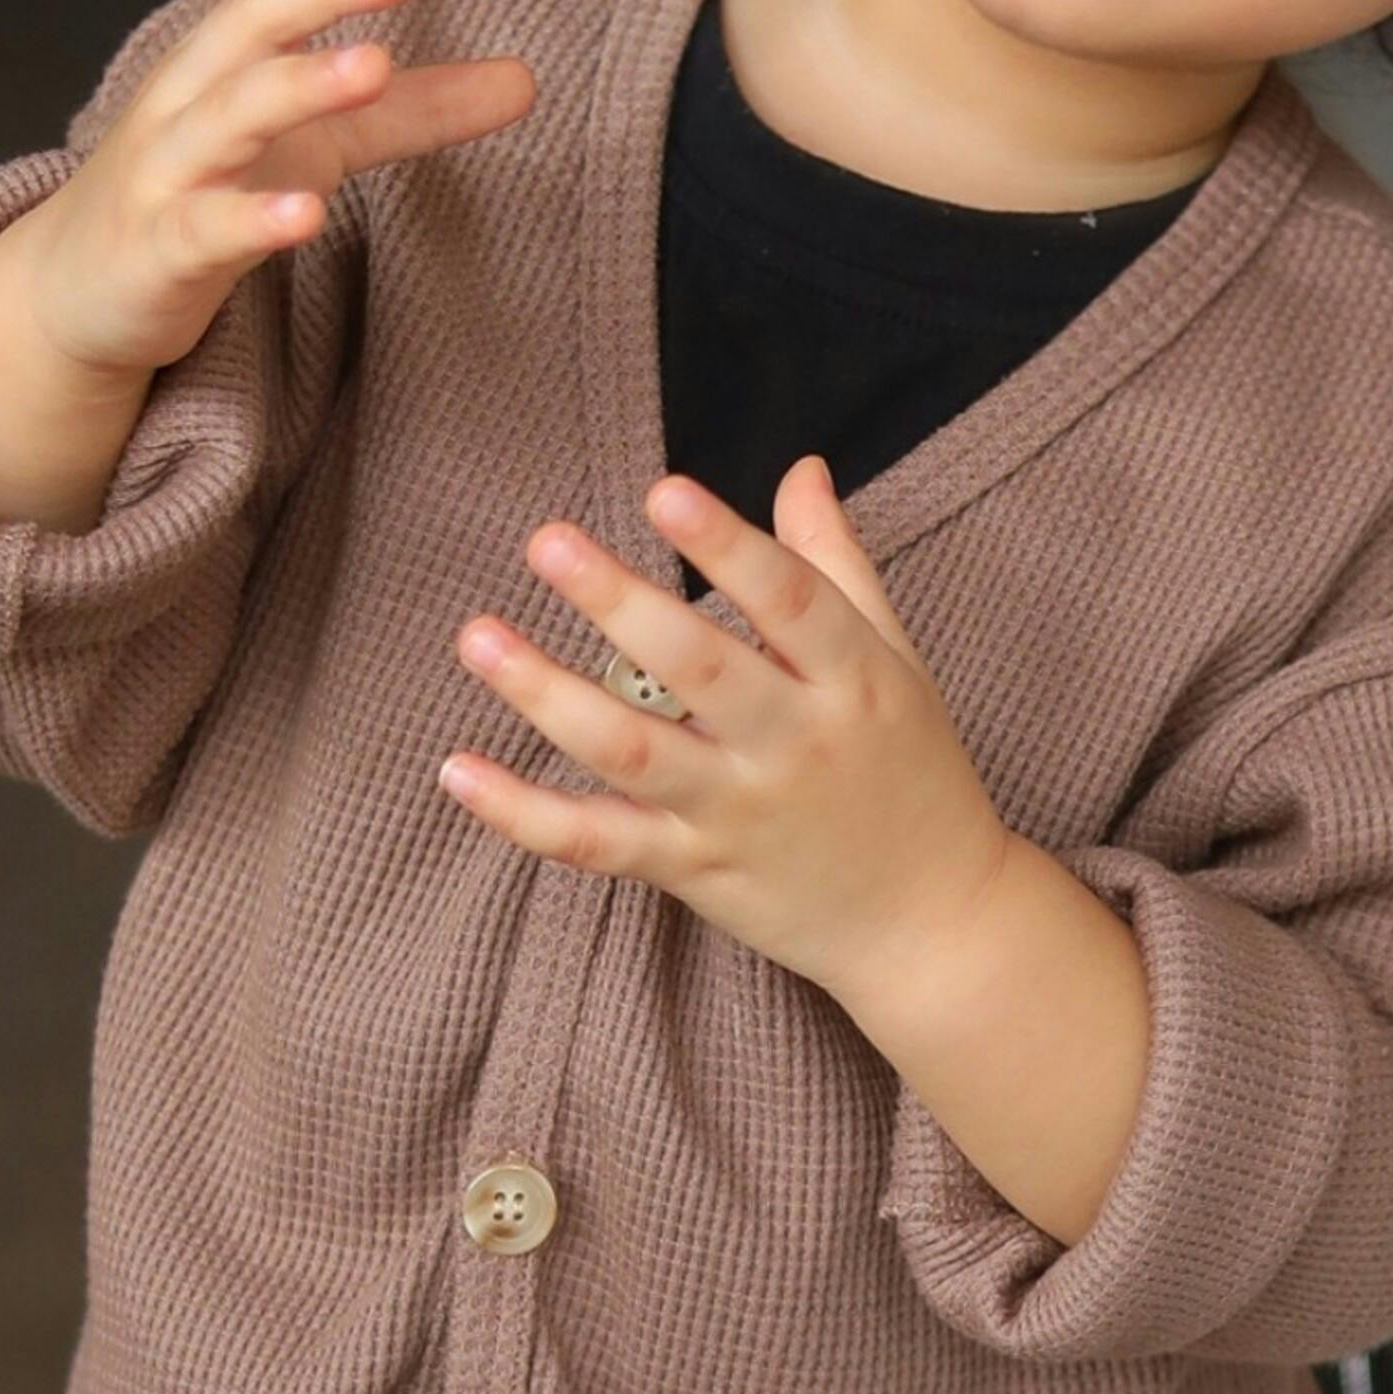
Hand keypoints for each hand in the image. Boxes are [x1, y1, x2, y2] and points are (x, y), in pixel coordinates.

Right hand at [7, 0, 534, 381]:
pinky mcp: (157, 250)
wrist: (80, 292)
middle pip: (254, 17)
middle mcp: (192, 92)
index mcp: (233, 50)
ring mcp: (168, 169)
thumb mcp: (321, 144)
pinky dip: (253, 218)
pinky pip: (203, 228)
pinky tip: (307, 216)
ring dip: (299, 83)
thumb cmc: (203, 191)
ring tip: (372, 66)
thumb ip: (417, 110)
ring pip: (228, 111)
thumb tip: (527, 78)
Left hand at [439, 459, 1017, 1012]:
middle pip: (700, 669)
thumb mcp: (897, 663)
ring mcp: (738, 813)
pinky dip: (523, 814)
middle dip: (619, 603)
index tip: (665, 489)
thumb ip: (837, 564)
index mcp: (852, 681)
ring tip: (479, 637)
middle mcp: (793, 745)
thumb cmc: (912, 775)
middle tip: (547, 540)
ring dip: (548, 696)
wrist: (933, 925)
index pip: (791, 601)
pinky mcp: (693, 871)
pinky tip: (459, 768)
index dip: (727, 546)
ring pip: (632, 753)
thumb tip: (800, 467)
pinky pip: (597, 843)